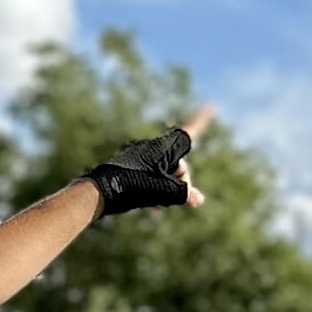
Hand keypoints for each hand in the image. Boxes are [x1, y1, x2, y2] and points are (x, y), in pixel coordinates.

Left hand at [87, 109, 211, 217]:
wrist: (101, 190)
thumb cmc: (133, 186)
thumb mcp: (163, 191)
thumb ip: (183, 193)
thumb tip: (198, 199)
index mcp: (162, 147)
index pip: (188, 133)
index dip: (201, 121)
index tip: (211, 107)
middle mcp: (153, 148)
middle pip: (179, 164)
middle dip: (180, 182)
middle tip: (170, 198)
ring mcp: (142, 156)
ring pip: (166, 173)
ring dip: (167, 189)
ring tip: (157, 203)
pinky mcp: (133, 166)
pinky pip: (153, 176)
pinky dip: (157, 188)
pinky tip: (152, 204)